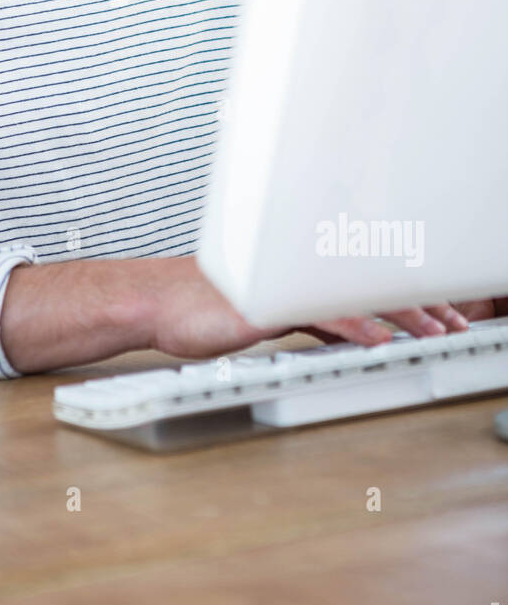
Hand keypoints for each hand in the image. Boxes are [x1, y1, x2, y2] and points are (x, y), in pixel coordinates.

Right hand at [145, 256, 443, 359]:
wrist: (150, 303)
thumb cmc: (195, 307)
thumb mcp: (262, 309)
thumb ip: (304, 313)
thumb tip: (347, 328)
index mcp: (293, 265)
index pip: (361, 274)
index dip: (404, 290)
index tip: (439, 308)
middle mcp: (290, 267)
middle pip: (367, 278)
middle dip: (418, 299)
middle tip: (454, 319)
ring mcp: (279, 282)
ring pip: (353, 293)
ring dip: (400, 313)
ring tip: (435, 329)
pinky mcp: (265, 303)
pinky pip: (319, 314)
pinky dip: (356, 326)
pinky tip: (379, 338)